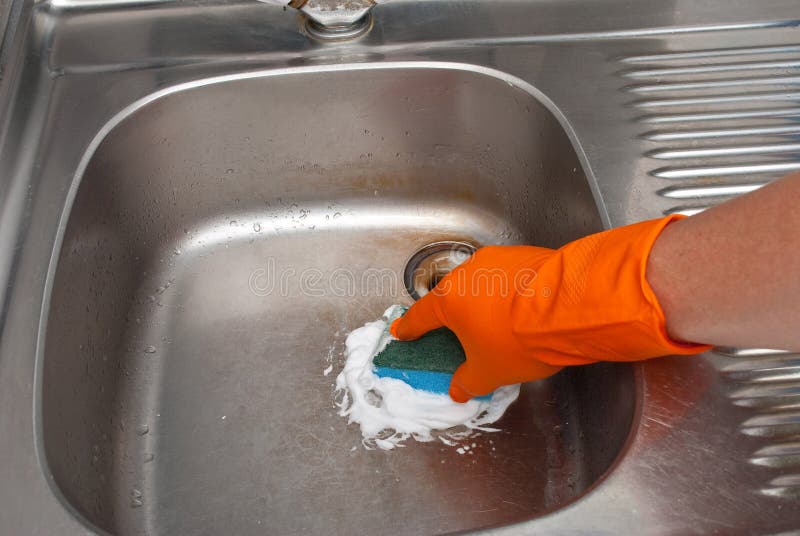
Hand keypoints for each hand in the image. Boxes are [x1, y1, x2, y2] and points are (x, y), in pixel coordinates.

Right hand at [391, 216, 709, 402]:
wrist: (569, 308)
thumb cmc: (518, 341)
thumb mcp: (489, 371)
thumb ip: (468, 381)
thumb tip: (458, 389)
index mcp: (448, 300)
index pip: (421, 316)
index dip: (410, 328)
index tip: (401, 331)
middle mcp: (467, 272)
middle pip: (454, 297)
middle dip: (456, 315)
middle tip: (460, 332)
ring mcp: (497, 259)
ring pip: (482, 283)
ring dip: (486, 301)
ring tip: (501, 323)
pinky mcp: (525, 254)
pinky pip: (508, 276)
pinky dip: (509, 291)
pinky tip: (523, 309)